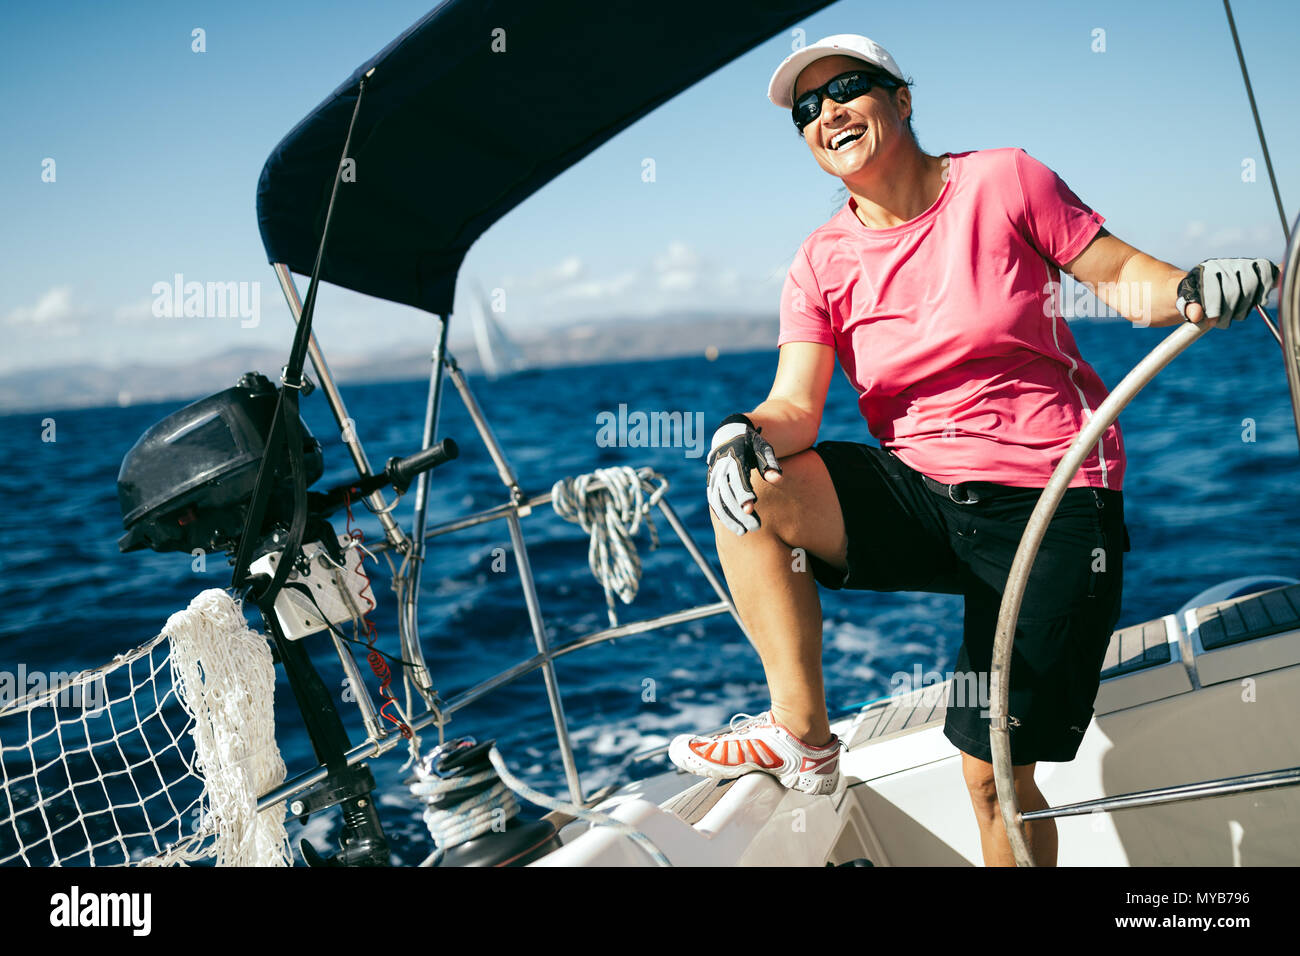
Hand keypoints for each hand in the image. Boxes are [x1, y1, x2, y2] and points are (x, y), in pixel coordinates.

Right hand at [706, 414, 782, 535]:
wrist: (729, 435)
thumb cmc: (752, 443)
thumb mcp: (763, 447)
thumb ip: (770, 463)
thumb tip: (778, 479)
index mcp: (734, 456)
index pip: (737, 477)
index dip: (743, 493)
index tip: (751, 509)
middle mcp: (721, 467)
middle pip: (727, 492)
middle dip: (739, 511)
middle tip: (755, 526)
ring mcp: (714, 476)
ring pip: (718, 500)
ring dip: (730, 517)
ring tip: (744, 531)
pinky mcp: (711, 483)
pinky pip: (714, 502)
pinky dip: (723, 515)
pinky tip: (735, 527)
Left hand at [1176, 258, 1278, 328]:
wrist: (1204, 285)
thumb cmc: (1195, 297)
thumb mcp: (1186, 303)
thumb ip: (1189, 309)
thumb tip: (1196, 316)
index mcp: (1202, 271)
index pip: (1213, 290)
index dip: (1214, 309)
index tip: (1213, 322)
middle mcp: (1221, 264)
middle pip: (1233, 290)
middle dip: (1229, 311)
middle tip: (1223, 322)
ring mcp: (1238, 263)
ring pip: (1251, 284)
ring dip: (1247, 305)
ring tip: (1237, 316)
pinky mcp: (1254, 264)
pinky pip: (1266, 272)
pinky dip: (1266, 288)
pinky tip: (1260, 301)